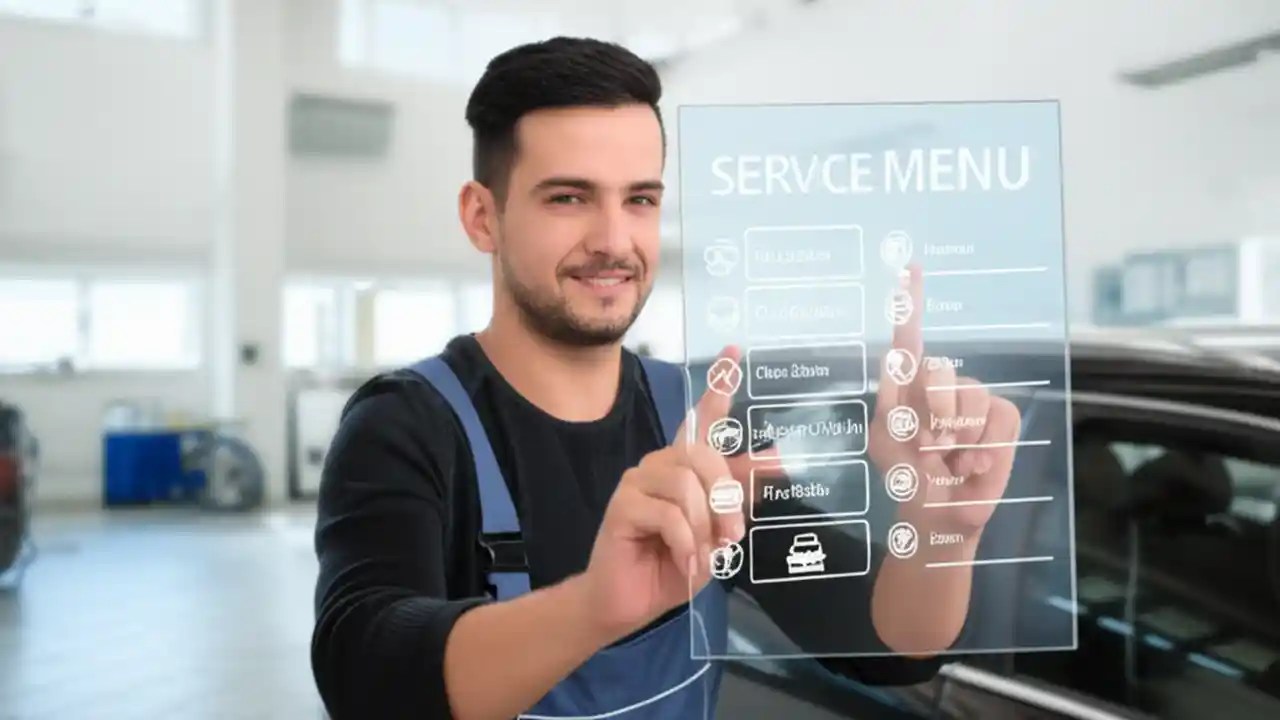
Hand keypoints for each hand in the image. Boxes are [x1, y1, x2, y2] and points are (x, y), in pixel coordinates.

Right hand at [580, 347, 746, 638]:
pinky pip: (669, 515)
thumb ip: (738, 494)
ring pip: (687, 486)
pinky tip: (682, 561)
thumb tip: (778, 459)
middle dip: (725, 498)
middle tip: (732, 536)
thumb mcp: (717, 531)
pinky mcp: (623, 504)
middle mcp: (661, 464)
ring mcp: (638, 481)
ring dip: (705, 528)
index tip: (733, 352)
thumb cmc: (671, 565)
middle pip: (704, 456)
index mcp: (685, 467)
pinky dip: (685, 544)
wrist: (626, 602)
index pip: (704, 418)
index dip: (719, 385)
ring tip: (703, 555)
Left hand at [868, 265, 1020, 534]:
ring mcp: (976, 397)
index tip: (911, 268)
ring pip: (971, 395)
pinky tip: (972, 465)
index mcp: (909, 384)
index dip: (911, 302)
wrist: (938, 512)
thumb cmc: (908, 474)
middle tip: (929, 445)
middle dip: (932, 412)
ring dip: (956, 437)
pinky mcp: (1003, 418)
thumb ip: (891, 399)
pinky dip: (982, 448)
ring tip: (950, 459)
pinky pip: (996, 419)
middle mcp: (945, 383)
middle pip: (940, 369)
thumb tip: (897, 358)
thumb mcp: (885, 438)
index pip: (910, 337)